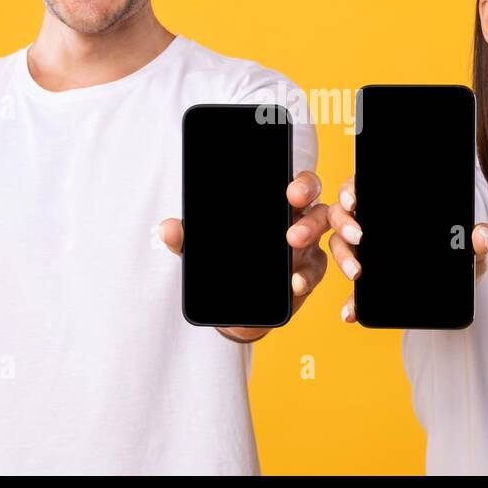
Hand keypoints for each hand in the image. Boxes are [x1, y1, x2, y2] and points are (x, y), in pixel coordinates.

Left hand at [158, 171, 330, 340]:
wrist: (233, 304)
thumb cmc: (224, 262)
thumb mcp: (203, 249)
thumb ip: (187, 238)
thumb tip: (166, 228)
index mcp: (275, 206)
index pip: (297, 185)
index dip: (301, 184)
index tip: (291, 190)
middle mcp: (298, 222)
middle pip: (315, 205)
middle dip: (309, 208)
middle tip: (292, 214)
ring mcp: (306, 249)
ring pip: (321, 237)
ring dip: (309, 236)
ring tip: (292, 244)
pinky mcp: (308, 275)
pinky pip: (314, 272)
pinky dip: (305, 277)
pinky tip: (294, 283)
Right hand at [326, 175, 487, 323]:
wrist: (457, 289)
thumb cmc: (460, 256)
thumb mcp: (471, 247)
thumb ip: (480, 239)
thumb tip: (481, 235)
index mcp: (389, 205)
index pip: (361, 186)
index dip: (351, 189)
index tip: (354, 200)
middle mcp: (370, 224)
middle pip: (341, 214)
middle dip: (343, 224)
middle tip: (359, 237)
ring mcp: (364, 252)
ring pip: (339, 246)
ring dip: (342, 258)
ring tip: (357, 273)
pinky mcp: (367, 285)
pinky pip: (352, 290)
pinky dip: (350, 302)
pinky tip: (351, 312)